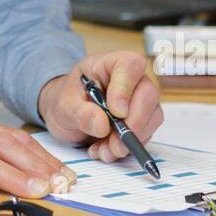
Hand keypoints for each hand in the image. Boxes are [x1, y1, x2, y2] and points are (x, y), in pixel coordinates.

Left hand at [37, 52, 163, 161]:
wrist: (64, 115)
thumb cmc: (65, 101)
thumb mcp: (64, 105)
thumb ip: (80, 113)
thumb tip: (102, 125)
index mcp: (109, 64)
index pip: (129, 65)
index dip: (126, 89)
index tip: (116, 112)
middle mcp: (130, 79)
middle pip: (148, 93)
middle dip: (133, 124)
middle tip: (115, 144)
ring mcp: (139, 99)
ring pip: (152, 117)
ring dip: (130, 140)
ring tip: (104, 151)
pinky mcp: (142, 119)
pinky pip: (146, 134)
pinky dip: (128, 148)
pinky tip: (106, 150)